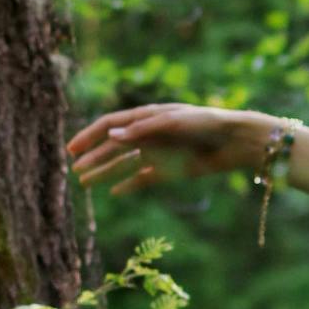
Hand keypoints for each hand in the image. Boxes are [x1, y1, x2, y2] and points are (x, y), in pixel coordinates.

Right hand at [67, 102, 269, 195]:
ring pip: (124, 164)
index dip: (89, 136)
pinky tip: (114, 192)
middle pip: (113, 147)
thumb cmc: (206, 124)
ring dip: (105, 172)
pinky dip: (129, 185)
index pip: (110, 125)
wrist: (236, 141)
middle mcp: (149, 134)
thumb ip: (143, 129)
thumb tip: (111, 135)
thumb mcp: (173, 122)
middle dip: (93, 158)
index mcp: (147, 116)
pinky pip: (144, 178)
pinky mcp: (170, 170)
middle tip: (75, 172)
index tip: (71, 150)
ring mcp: (159, 153)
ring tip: (85, 183)